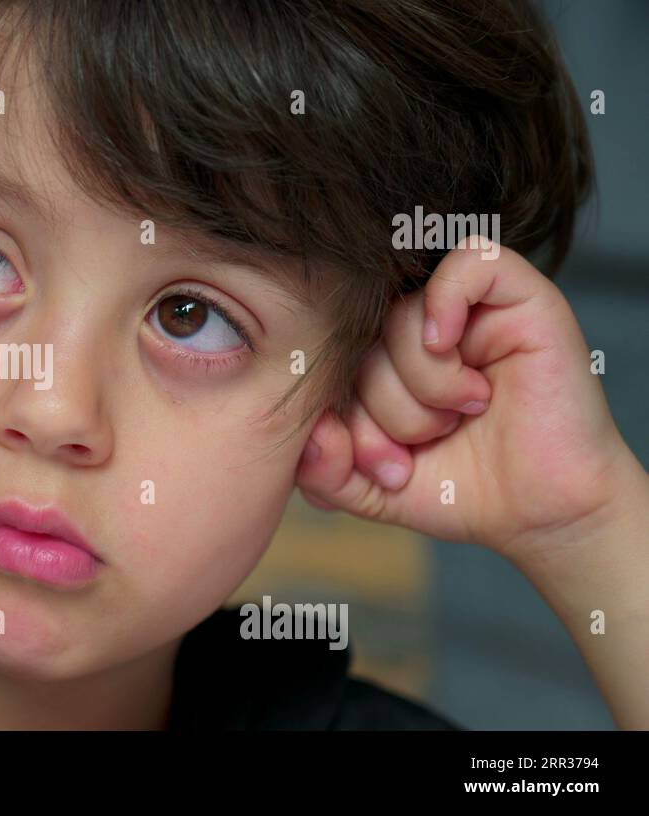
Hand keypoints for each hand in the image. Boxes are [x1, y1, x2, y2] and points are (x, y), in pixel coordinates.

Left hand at [294, 237, 642, 565]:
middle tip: (425, 443)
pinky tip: (451, 352)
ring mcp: (467, 310)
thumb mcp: (370, 488)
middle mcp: (416, 328)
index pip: (326, 362)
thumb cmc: (462, 491)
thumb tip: (310, 428)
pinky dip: (446, 304)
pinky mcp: (521, 298)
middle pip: (360, 340)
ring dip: (423, 385)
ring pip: (401, 315)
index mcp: (377, 360)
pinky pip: (468, 262)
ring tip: (459, 416)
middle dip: (385, 411)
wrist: (544, 514)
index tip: (378, 466)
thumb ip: (321, 469)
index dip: (342, 416)